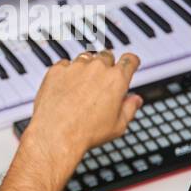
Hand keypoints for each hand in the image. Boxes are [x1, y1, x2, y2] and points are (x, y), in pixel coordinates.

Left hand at [22, 51, 143, 160]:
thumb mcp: (117, 126)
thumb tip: (135, 100)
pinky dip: (67, 72)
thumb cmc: (86, 133)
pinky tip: (66, 87)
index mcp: (116, 80)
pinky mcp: (57, 70)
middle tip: (102, 80)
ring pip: (86, 58)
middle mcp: (97, 68)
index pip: (129, 60)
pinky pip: (65, 64)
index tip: (130, 63)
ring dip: (87, 67)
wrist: (55, 135)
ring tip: (82, 85)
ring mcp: (76, 67)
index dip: (131, 61)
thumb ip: (129, 109)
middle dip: (107, 66)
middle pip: (107, 56)